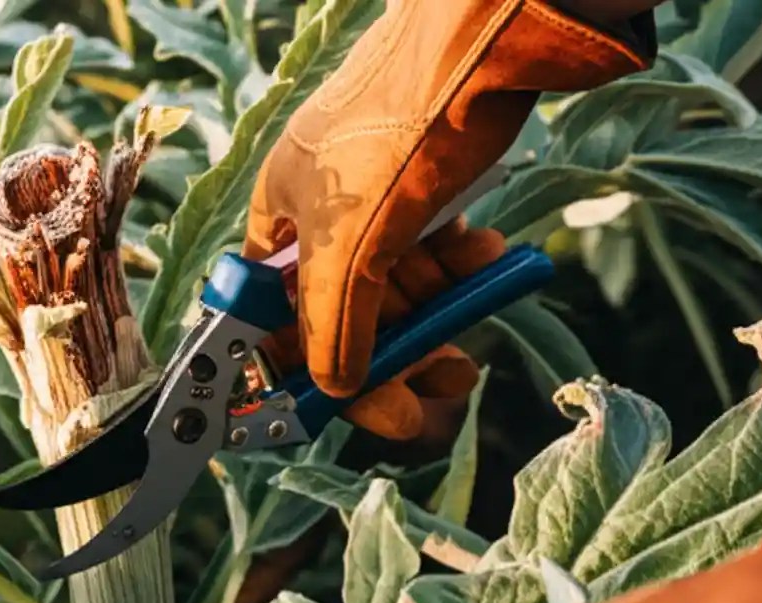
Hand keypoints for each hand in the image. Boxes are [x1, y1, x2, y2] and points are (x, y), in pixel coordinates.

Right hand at [242, 0, 653, 439]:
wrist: (489, 41)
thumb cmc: (402, 130)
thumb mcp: (354, 246)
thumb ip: (333, 326)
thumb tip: (333, 387)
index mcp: (278, 215)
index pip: (272, 311)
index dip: (303, 363)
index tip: (346, 402)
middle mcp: (320, 209)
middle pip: (343, 306)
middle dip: (394, 344)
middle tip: (443, 377)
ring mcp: (374, 195)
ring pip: (396, 282)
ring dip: (438, 305)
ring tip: (477, 296)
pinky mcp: (423, 182)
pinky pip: (433, 248)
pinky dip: (461, 264)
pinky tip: (489, 256)